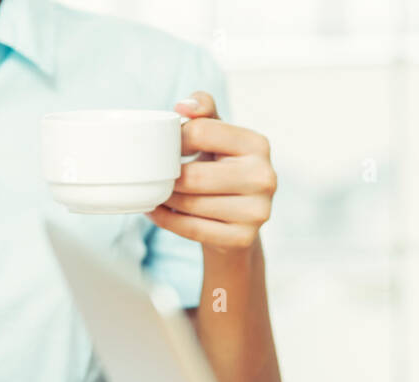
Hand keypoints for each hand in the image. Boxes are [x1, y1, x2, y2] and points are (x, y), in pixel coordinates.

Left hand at [146, 91, 275, 251]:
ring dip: (164, 199)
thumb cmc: (222, 170)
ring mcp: (256, 211)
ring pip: (190, 204)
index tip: (168, 148)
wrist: (238, 221)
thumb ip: (203, 111)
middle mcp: (264, 176)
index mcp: (257, 144)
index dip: (176, 139)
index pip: (202, 131)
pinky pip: (191, 229)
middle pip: (193, 175)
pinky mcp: (243, 238)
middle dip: (167, 177)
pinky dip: (166, 220)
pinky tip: (156, 211)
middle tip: (154, 177)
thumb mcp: (218, 135)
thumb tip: (183, 107)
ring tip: (155, 192)